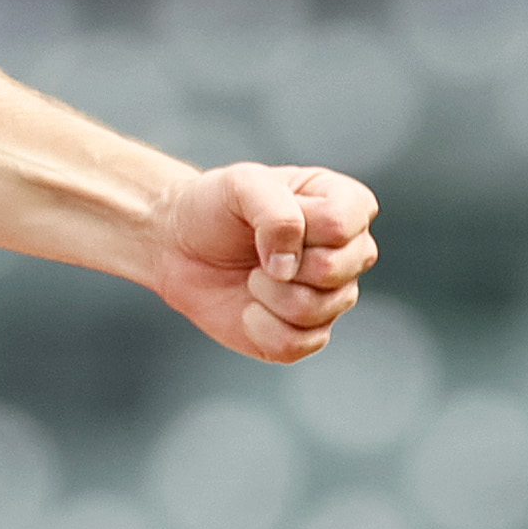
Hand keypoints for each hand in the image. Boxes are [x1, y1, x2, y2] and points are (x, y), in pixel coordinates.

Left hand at [146, 163, 378, 363]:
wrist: (179, 245)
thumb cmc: (216, 207)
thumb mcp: (242, 184)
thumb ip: (276, 212)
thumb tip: (289, 267)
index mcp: (346, 205)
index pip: (342, 223)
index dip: (297, 225)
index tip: (266, 216)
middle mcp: (349, 253)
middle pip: (333, 270)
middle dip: (279, 261)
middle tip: (257, 250)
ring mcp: (332, 296)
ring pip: (316, 309)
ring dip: (266, 293)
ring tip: (252, 275)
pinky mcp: (308, 334)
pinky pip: (298, 344)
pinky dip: (260, 326)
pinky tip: (249, 308)